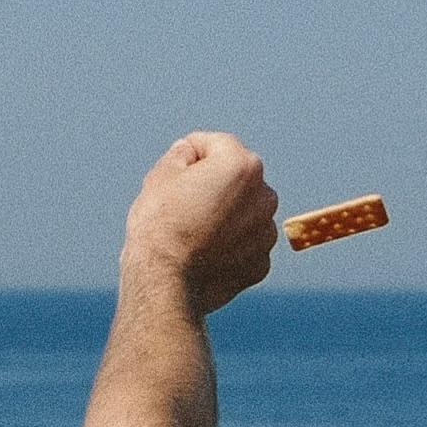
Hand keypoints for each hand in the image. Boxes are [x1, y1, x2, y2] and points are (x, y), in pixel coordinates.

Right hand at [122, 132, 277, 318]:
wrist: (165, 281)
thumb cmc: (160, 225)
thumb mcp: (161, 175)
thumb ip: (182, 153)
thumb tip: (190, 151)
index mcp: (242, 164)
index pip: (214, 145)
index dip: (189, 156)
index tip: (174, 177)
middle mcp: (264, 195)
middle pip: (235, 179)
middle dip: (215, 186)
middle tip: (184, 207)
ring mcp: (266, 232)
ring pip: (243, 213)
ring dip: (226, 216)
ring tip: (194, 234)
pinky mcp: (261, 263)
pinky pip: (245, 245)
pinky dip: (230, 247)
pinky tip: (205, 255)